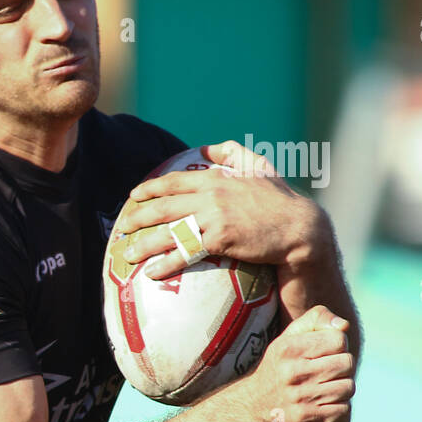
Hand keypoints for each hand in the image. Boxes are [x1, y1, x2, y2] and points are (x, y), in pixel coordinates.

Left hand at [115, 141, 322, 280]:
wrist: (299, 228)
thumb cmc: (280, 200)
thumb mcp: (259, 168)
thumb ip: (234, 154)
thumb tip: (211, 148)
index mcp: (216, 178)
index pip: (173, 181)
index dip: (150, 188)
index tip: (133, 196)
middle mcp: (210, 195)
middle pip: (163, 206)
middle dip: (138, 217)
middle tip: (122, 228)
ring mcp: (214, 217)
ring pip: (169, 231)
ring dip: (144, 244)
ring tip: (127, 255)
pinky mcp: (220, 239)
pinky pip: (185, 253)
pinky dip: (166, 264)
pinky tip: (152, 274)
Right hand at [242, 304, 354, 421]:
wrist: (254, 407)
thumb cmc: (279, 366)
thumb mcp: (289, 337)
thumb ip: (316, 319)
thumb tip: (344, 325)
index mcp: (289, 349)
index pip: (338, 339)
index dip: (336, 345)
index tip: (321, 352)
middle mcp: (293, 373)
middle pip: (347, 363)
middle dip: (340, 366)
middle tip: (324, 371)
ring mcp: (301, 398)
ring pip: (348, 387)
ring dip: (340, 387)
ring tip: (322, 388)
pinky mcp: (309, 420)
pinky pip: (343, 409)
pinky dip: (337, 406)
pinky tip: (320, 404)